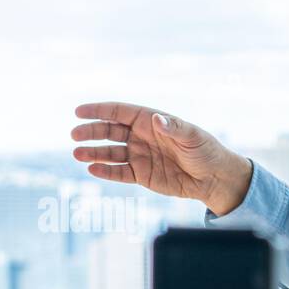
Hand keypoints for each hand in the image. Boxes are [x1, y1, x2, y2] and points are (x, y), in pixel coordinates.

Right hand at [70, 102, 252, 215]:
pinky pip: (119, 172)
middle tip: (74, 135)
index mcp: (150, 121)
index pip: (119, 112)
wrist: (214, 178)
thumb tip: (157, 120)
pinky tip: (93, 169)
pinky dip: (106, 171)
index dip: (99, 110)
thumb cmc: (205, 151)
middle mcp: (141, 136)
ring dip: (93, 152)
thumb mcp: (192, 137)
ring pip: (110, 152)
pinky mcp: (142, 175)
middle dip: (91, 132)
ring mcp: (139, 155)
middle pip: (109, 131)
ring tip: (78, 154)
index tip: (79, 112)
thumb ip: (174, 128)